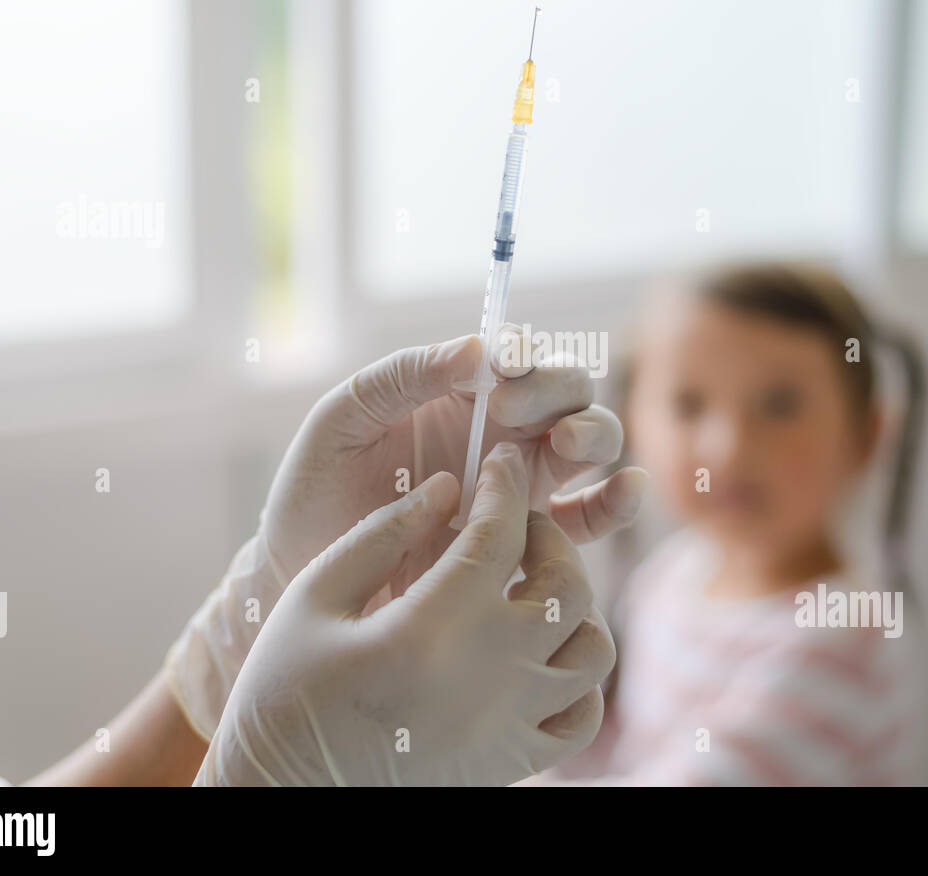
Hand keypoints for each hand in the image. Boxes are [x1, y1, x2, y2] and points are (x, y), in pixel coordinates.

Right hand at [196, 444, 615, 785]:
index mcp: (435, 624)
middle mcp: (492, 672)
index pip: (502, 533)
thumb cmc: (284, 690)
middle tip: (514, 527)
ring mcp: (511, 722)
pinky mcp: (513, 762)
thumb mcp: (314, 597)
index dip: (507, 485)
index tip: (502, 461)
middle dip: (549, 539)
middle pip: (567, 584)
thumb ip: (383, 533)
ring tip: (527, 592)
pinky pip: (583, 714)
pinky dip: (579, 678)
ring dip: (571, 606)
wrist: (286, 797)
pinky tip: (538, 655)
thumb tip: (446, 485)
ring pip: (592, 647)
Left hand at [265, 325, 643, 586]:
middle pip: (567, 390)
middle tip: (510, 411)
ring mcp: (520, 484)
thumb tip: (478, 350)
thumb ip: (403, 376)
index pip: (516, 355)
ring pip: (591, 442)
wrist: (304, 577)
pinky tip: (624, 488)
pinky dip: (618, 501)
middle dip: (556, 389)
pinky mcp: (529, 539)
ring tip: (566, 446)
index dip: (521, 354)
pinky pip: (590, 518)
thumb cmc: (315, 490)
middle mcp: (500, 431)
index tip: (498, 373)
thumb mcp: (342, 419)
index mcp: (458, 392)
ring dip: (594, 433)